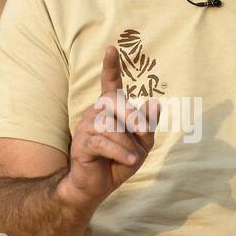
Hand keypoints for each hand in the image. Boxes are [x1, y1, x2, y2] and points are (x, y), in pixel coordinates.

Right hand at [57, 46, 160, 207]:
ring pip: (111, 125)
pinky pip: (103, 141)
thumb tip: (154, 103)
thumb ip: (147, 126)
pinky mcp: (81, 143)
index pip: (109, 84)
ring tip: (130, 159)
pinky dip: (119, 152)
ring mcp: (85, 126)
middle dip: (133, 119)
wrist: (96, 187)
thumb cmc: (118, 162)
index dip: (110, 66)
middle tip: (142, 139)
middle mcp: (95, 113)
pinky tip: (128, 161)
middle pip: (115, 103)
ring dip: (127, 145)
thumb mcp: (141, 146)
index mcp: (109, 110)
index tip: (111, 48)